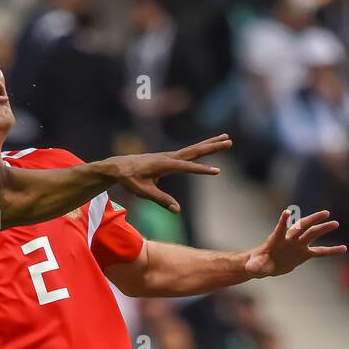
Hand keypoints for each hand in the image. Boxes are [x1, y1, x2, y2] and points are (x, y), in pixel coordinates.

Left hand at [101, 135, 232, 212]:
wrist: (119, 167)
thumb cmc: (130, 180)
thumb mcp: (144, 192)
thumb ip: (161, 200)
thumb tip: (177, 210)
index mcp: (164, 164)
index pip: (187, 168)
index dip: (202, 170)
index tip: (217, 171)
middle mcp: (169, 156)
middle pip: (195, 151)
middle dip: (213, 147)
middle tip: (229, 141)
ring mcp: (170, 155)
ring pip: (194, 148)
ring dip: (210, 143)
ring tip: (226, 138)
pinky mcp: (169, 157)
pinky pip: (188, 152)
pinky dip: (200, 148)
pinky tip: (208, 146)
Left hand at [245, 209, 346, 277]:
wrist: (264, 266)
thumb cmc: (257, 264)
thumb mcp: (254, 266)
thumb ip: (255, 266)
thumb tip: (251, 268)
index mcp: (276, 240)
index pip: (280, 229)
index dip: (283, 221)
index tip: (286, 212)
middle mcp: (289, 239)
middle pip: (302, 227)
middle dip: (313, 220)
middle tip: (326, 214)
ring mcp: (298, 245)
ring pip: (313, 234)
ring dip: (323, 229)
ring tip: (336, 223)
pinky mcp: (304, 254)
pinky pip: (319, 252)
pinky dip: (330, 251)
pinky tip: (343, 249)